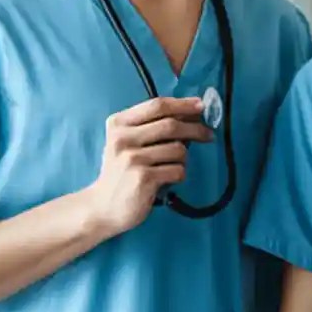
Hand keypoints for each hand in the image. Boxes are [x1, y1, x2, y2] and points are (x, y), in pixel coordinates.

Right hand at [83, 97, 211, 235]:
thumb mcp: (127, 143)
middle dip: (195, 129)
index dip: (183, 104)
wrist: (103, 207)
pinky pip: (178, 170)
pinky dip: (179, 175)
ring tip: (172, 167)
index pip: (157, 105)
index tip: (201, 106)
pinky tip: (167, 180)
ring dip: (183, 159)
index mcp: (119, 124)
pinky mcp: (143, 178)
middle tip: (208, 135)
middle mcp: (123, 139)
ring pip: (178, 149)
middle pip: (171, 125)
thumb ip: (152, 127)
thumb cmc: (121, 172)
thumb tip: (192, 115)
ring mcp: (132, 159)